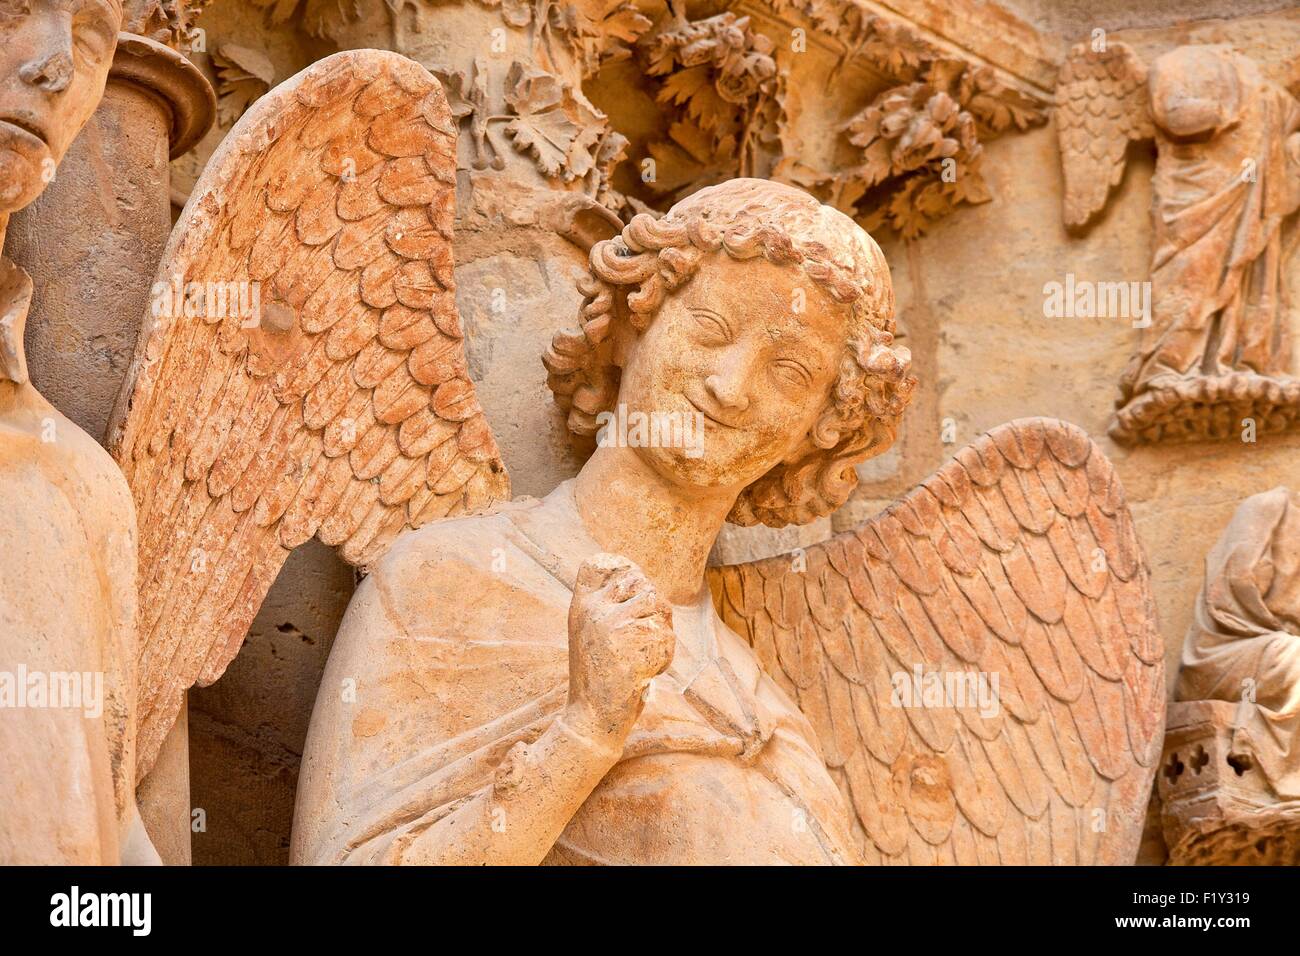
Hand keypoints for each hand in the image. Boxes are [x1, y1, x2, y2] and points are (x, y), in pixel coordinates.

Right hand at [564, 553, 674, 742]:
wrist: (592, 717)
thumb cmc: (596, 676)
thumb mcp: (587, 633)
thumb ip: (604, 606)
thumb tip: (638, 579)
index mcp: (581, 606)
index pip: (598, 564)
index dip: (622, 568)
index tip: (632, 584)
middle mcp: (595, 610)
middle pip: (641, 582)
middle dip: (654, 605)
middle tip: (648, 632)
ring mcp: (615, 624)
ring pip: (659, 606)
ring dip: (662, 630)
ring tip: (646, 653)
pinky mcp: (637, 642)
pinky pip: (668, 635)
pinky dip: (665, 655)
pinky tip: (647, 671)